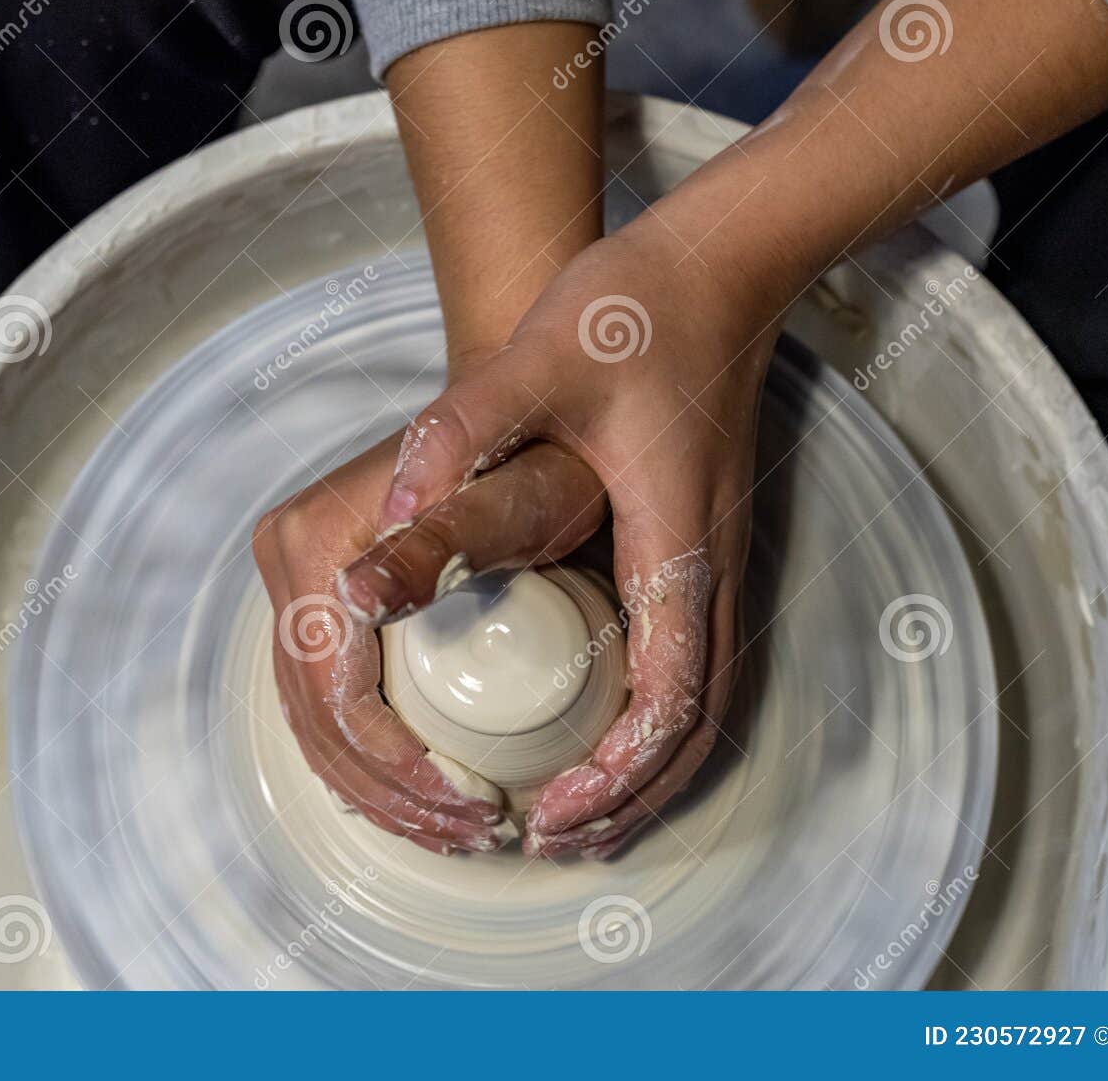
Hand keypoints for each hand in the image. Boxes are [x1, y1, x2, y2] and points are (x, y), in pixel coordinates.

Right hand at [252, 430, 604, 853]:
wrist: (520, 412)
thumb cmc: (534, 458)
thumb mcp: (509, 499)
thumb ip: (438, 541)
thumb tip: (353, 601)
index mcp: (314, 542)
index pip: (341, 697)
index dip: (403, 772)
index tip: (479, 809)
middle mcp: (286, 558)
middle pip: (318, 720)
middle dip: (395, 797)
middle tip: (476, 836)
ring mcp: (292, 579)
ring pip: (313, 723)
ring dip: (380, 793)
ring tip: (457, 833)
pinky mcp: (313, 598)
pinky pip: (322, 703)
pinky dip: (366, 763)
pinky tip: (421, 798)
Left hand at [338, 225, 777, 857]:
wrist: (715, 265)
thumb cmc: (636, 307)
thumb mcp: (539, 354)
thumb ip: (462, 429)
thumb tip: (392, 504)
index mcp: (674, 539)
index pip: (667, 695)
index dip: (614, 773)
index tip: (551, 817)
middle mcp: (708, 564)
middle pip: (695, 725)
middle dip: (628, 799)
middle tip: (555, 843)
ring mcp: (714, 558)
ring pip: (702, 703)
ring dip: (644, 773)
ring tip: (579, 819)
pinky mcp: (700, 544)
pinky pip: (691, 662)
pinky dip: (651, 724)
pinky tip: (603, 733)